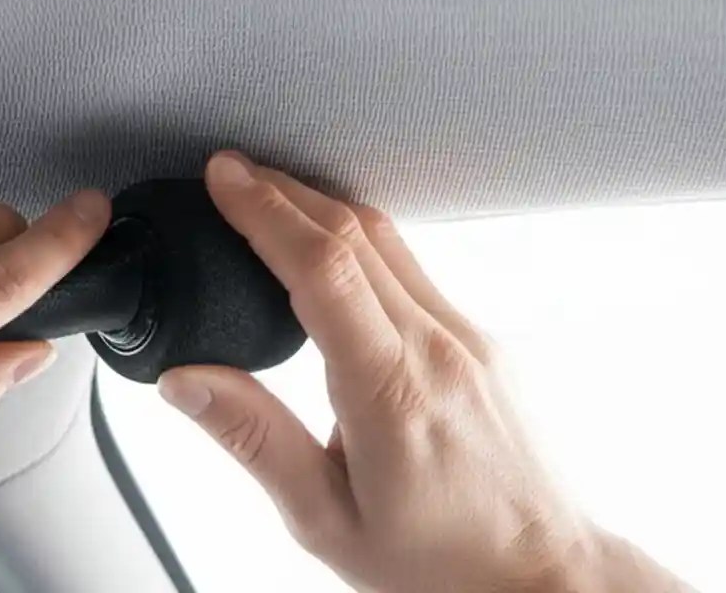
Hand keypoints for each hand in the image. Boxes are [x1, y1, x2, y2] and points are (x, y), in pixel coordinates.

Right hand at [158, 152, 690, 592]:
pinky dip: (359, 237)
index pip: (325, 270)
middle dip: (284, 190)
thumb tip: (185, 381)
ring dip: (322, 205)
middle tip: (230, 172)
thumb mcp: (325, 519)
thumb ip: (254, 440)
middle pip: (355, 234)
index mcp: (392, 392)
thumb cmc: (438, 561)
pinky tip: (328, 243)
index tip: (224, 179)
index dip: (267, 211)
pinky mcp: (480, 339)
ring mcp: (468, 336)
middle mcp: (438, 348)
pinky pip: (413, 264)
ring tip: (267, 192)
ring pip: (390, 239)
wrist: (540, 571)